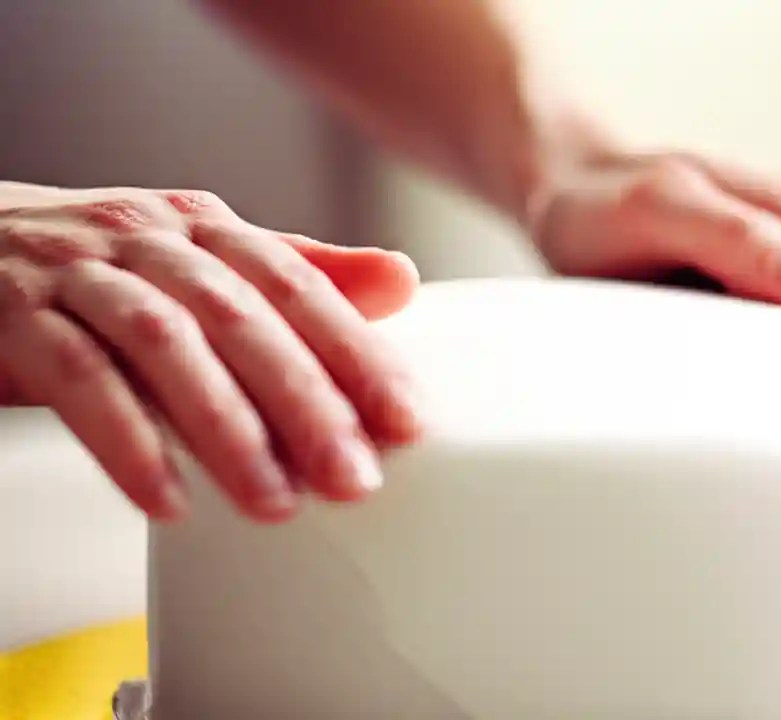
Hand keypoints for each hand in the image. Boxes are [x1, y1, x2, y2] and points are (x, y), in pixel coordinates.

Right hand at [0, 184, 424, 522]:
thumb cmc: (95, 268)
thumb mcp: (200, 262)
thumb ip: (298, 275)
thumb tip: (402, 281)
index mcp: (205, 228)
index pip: (299, 288)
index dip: (358, 354)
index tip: (407, 419)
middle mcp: (147, 240)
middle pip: (241, 317)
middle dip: (305, 402)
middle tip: (353, 476)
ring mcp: (76, 273)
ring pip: (164, 344)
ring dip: (225, 428)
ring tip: (272, 501)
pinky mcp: (10, 316)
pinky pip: (75, 378)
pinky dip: (125, 441)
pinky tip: (167, 499)